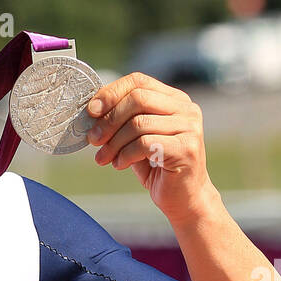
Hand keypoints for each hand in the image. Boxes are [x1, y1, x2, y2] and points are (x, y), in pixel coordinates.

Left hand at [85, 71, 219, 226]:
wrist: (184, 199)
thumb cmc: (157, 168)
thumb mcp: (137, 138)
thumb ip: (123, 121)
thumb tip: (91, 111)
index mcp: (174, 100)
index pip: (139, 81)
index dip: (111, 92)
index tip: (91, 111)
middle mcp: (186, 109)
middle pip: (137, 98)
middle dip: (109, 119)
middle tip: (93, 139)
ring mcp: (189, 128)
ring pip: (138, 123)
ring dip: (113, 142)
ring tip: (103, 158)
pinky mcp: (186, 149)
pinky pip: (145, 144)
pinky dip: (125, 155)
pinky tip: (119, 165)